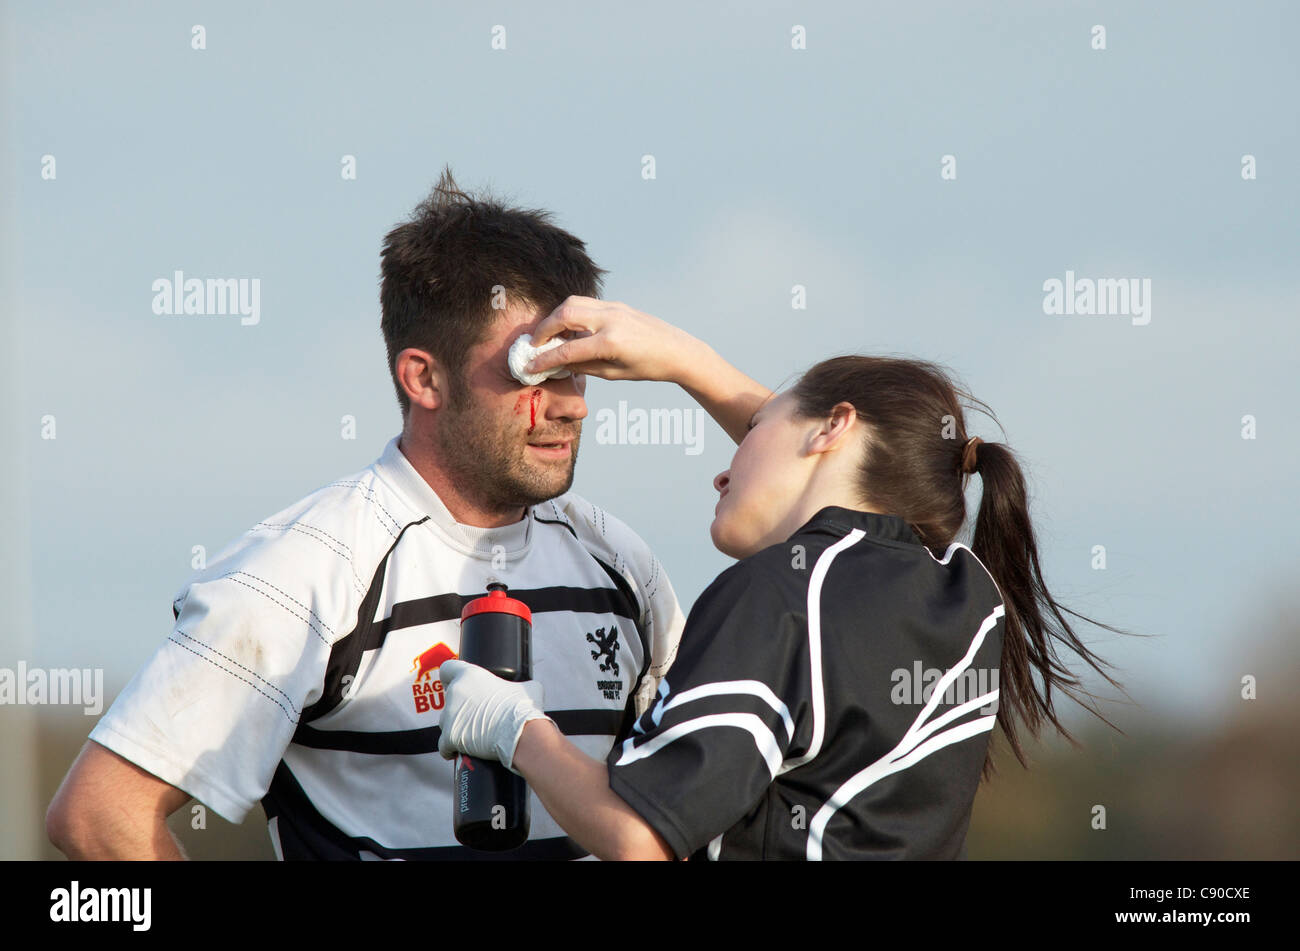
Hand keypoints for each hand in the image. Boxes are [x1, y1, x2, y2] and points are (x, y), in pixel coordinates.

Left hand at [436, 660, 550, 772]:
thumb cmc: (523, 708)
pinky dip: (449, 749)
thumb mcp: (528, 687)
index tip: (456, 685)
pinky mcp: (449, 737)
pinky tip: (457, 752)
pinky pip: (443, 745)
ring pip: (445, 722)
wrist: (520, 733)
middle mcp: (455, 692)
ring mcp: (449, 716)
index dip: (450, 678)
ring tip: (472, 736)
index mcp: (469, 675)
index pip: (447, 669)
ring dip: (455, 728)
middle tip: (475, 715)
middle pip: (448, 699)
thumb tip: (528, 688)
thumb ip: (521, 684)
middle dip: (458, 708)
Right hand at [525, 296, 702, 383]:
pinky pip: (586, 303)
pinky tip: (570, 329)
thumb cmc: (648, 367)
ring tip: (550, 336)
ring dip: (555, 317)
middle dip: (544, 329)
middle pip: (564, 315)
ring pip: (573, 303)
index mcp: (611, 343)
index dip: (545, 359)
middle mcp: (610, 320)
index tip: (530, 367)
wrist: (677, 350)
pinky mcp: (616, 304)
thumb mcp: (614, 374)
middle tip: (534, 345)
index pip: (568, 350)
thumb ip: (584, 367)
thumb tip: (558, 362)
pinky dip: (571, 313)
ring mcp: (614, 308)